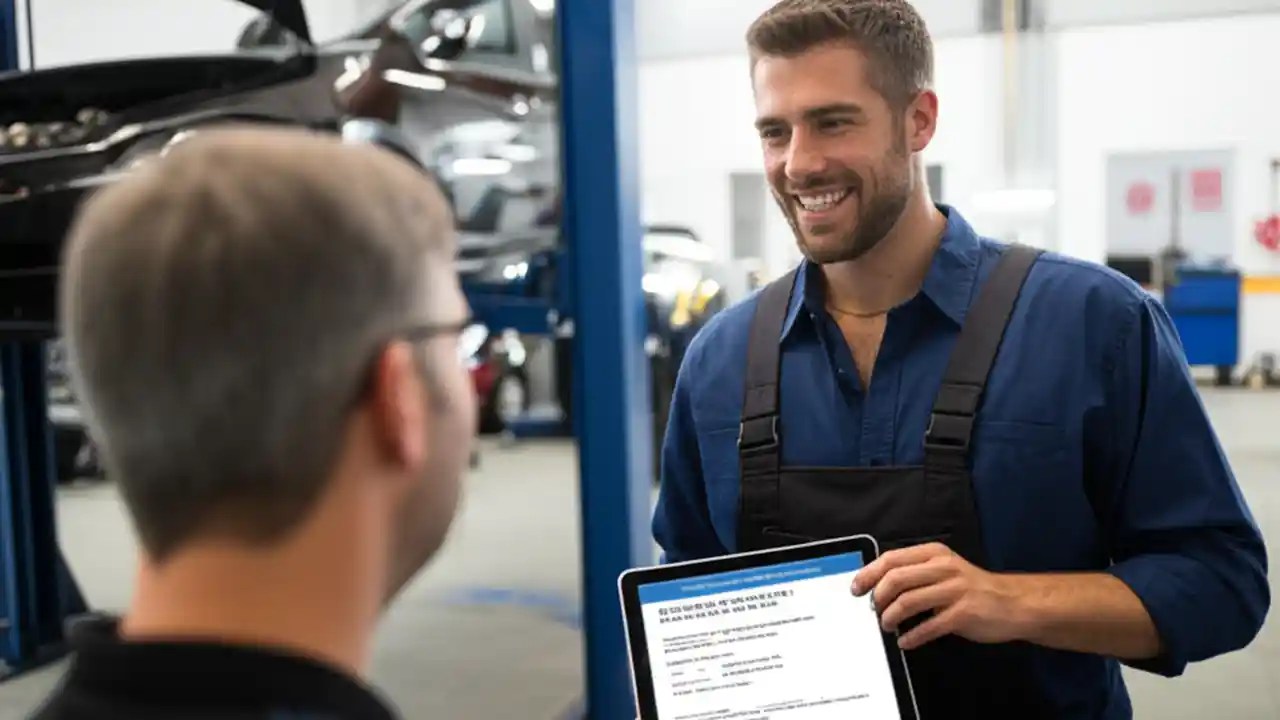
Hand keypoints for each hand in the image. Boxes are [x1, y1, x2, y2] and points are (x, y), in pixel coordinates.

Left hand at [851, 543, 1024, 649]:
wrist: (1013, 603)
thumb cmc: (973, 588)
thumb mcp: (945, 569)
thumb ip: (917, 572)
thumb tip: (879, 585)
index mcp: (934, 554)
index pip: (892, 559)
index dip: (869, 574)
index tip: (857, 587)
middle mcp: (943, 568)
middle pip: (896, 579)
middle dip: (877, 597)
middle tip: (872, 610)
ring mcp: (954, 590)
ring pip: (908, 602)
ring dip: (890, 617)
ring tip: (887, 626)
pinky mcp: (963, 614)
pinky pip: (928, 627)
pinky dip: (912, 637)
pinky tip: (906, 642)